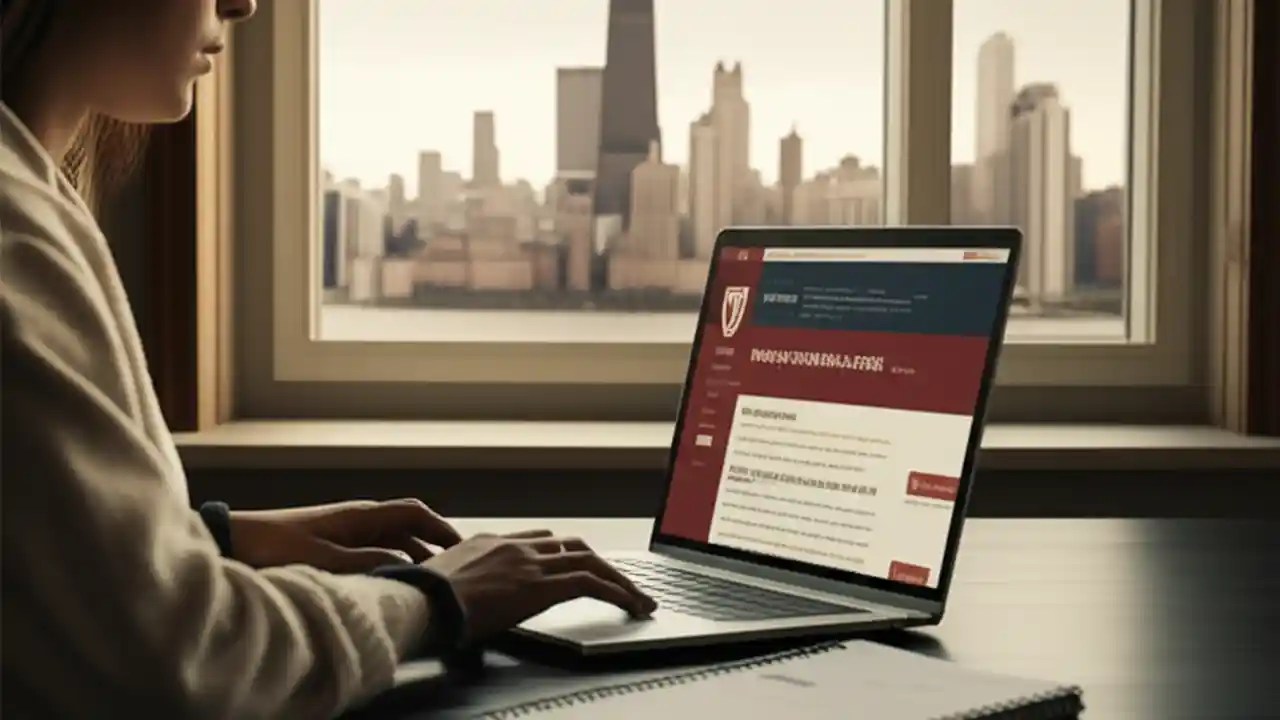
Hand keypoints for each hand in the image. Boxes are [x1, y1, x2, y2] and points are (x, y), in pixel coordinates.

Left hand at [229, 499, 461, 572]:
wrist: (234, 542)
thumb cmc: (274, 546)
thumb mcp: (325, 559)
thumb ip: (368, 563)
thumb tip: (409, 567)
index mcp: (360, 515)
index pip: (414, 513)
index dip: (442, 528)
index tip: (465, 547)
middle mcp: (358, 519)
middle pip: (408, 529)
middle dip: (434, 546)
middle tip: (455, 571)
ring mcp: (345, 531)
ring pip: (392, 542)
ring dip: (414, 558)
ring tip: (430, 583)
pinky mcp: (332, 545)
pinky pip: (374, 552)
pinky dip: (391, 565)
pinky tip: (392, 585)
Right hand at [423, 529, 657, 642]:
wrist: (419, 600)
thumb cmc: (419, 600)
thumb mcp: (438, 584)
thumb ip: (456, 586)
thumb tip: (452, 604)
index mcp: (489, 543)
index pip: (538, 539)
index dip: (563, 553)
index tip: (577, 564)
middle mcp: (514, 546)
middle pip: (570, 545)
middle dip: (598, 562)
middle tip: (619, 581)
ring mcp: (529, 562)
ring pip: (589, 561)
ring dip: (618, 579)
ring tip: (637, 598)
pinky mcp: (540, 584)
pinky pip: (590, 583)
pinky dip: (616, 592)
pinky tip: (630, 606)